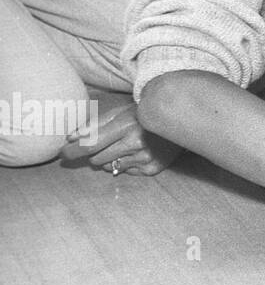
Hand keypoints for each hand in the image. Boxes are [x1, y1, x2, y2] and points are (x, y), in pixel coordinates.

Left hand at [62, 95, 180, 176]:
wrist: (181, 119)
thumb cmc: (146, 113)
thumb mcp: (122, 111)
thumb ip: (95, 124)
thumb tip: (71, 138)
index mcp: (126, 126)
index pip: (89, 145)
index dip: (72, 151)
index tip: (62, 153)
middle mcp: (135, 143)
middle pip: (97, 159)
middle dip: (94, 154)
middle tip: (102, 144)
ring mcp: (145, 158)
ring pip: (110, 168)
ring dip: (110, 159)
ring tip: (124, 146)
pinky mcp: (152, 169)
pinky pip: (126, 172)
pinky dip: (126, 164)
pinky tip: (137, 152)